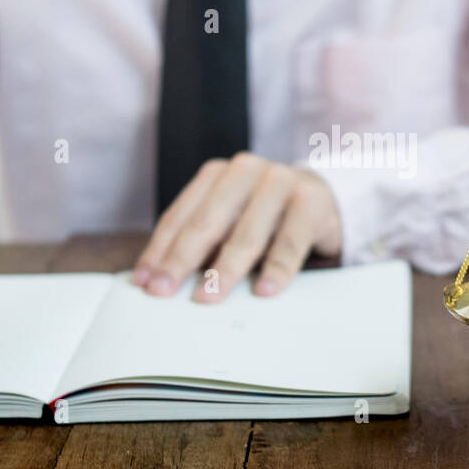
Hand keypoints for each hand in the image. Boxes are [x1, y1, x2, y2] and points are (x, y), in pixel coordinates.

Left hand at [133, 153, 341, 302]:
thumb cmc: (266, 217)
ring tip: (208, 297)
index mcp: (217, 175)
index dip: (160, 251)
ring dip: (224, 270)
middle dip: (182, 261)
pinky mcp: (311, 201)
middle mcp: (246, 171)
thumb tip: (160, 281)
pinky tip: (265, 291)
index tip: (145, 281)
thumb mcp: (231, 223)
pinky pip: (290, 241)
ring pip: (246, 233)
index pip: (181, 217)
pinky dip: (277, 269)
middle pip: (207, 223)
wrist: (324, 200)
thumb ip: (203, 245)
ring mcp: (281, 182)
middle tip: (164, 291)